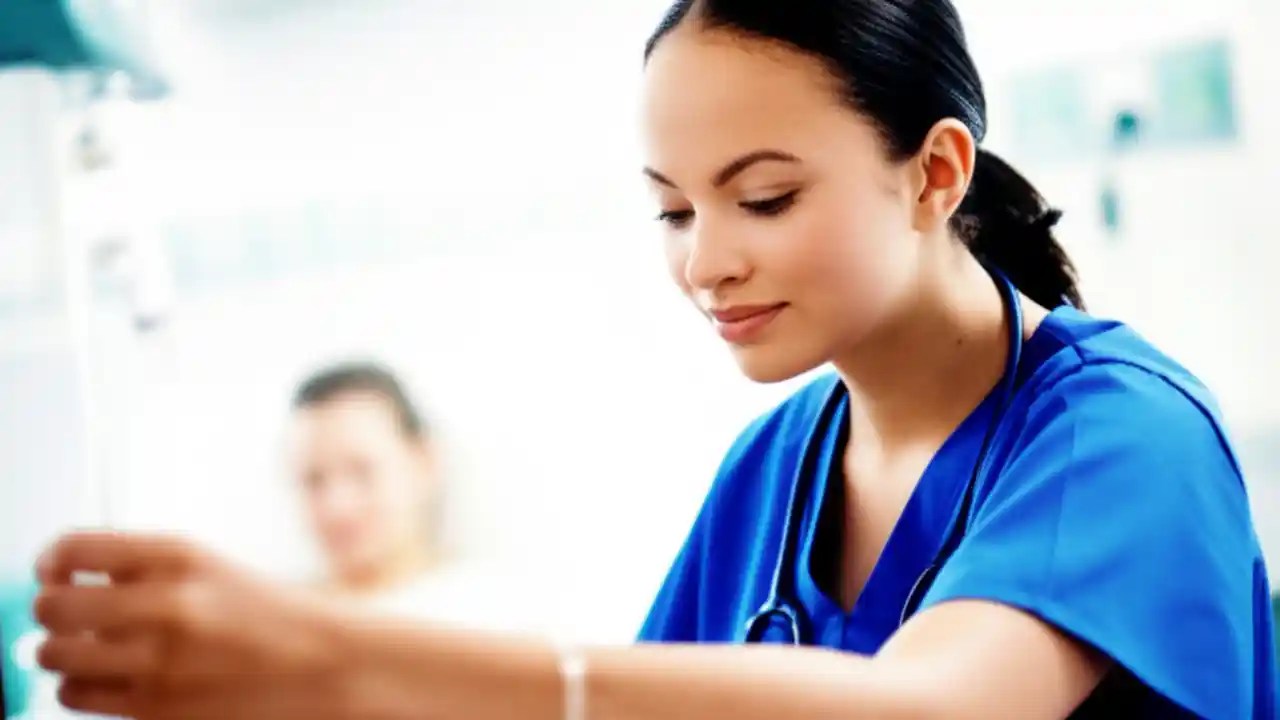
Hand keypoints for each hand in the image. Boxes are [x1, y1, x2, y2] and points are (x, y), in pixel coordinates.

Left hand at [33, 531, 346, 719]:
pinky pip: (75, 696)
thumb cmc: (266, 615)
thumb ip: (142, 566)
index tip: (55, 571)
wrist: (321, 663)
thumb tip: (65, 576)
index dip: (51, 560)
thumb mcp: (209, 567)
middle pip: (53, 606)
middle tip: (66, 616)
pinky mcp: (156, 707)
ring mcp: (160, 660)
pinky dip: (81, 687)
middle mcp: (167, 603)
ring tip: (88, 650)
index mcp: (181, 556)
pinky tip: (110, 678)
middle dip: (51, 611)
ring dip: (62, 652)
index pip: (75, 548)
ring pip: (54, 655)